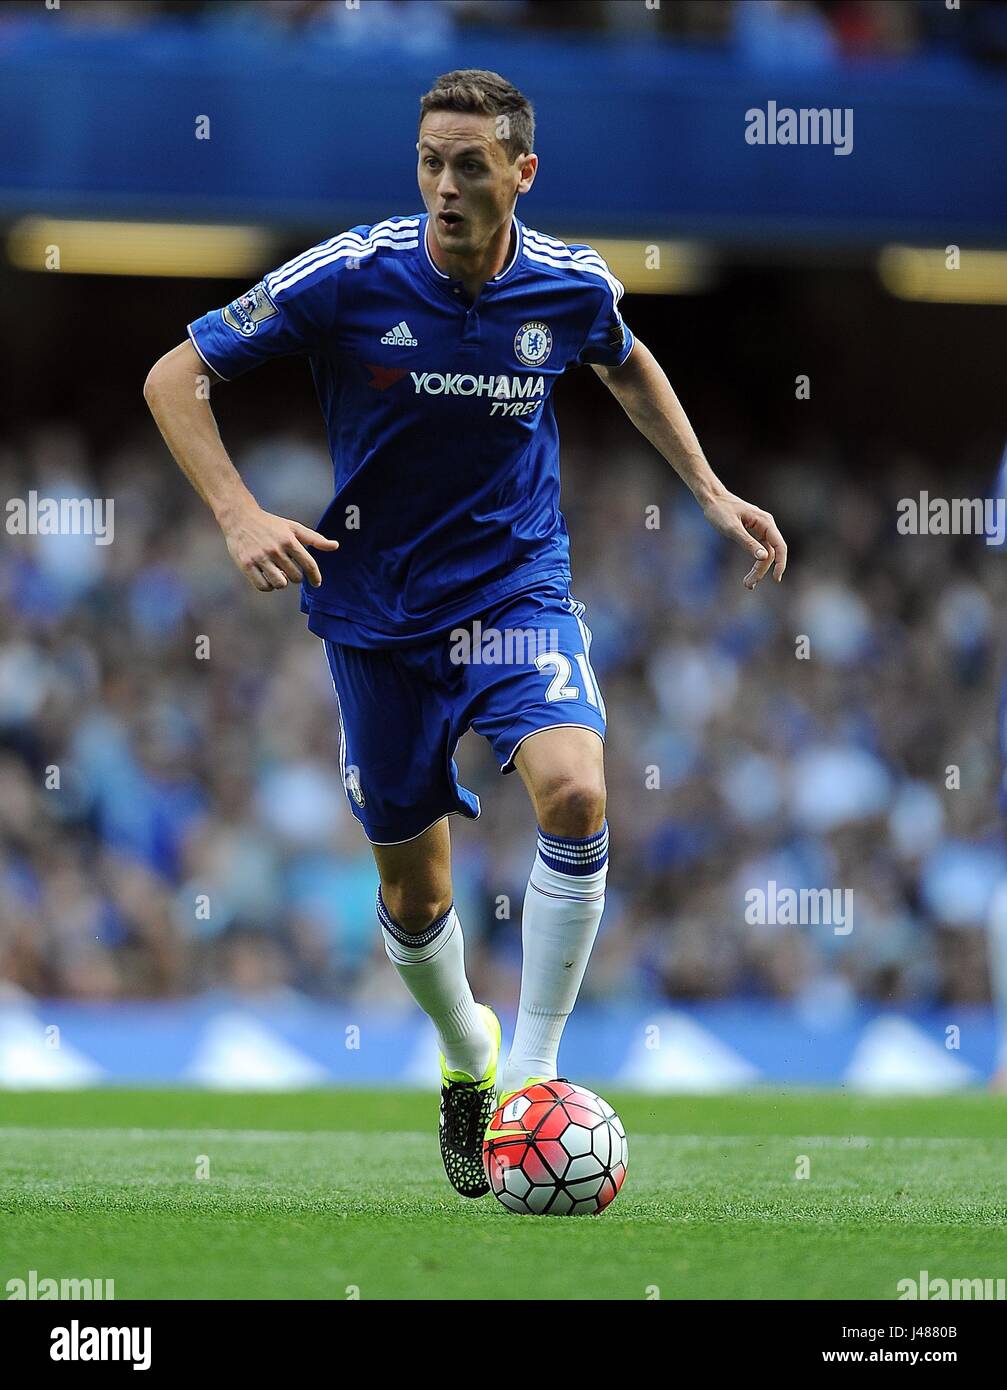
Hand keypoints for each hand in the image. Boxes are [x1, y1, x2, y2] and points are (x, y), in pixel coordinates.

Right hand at [221, 505, 339, 591]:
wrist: (240, 518)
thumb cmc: (270, 524)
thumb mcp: (293, 528)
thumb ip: (315, 539)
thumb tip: (336, 546)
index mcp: (289, 540)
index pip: (309, 564)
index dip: (315, 577)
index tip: (316, 583)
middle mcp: (275, 549)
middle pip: (295, 577)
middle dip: (295, 576)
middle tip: (288, 569)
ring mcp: (260, 557)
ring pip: (280, 584)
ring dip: (281, 582)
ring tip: (278, 574)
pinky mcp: (246, 564)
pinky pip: (263, 586)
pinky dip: (268, 586)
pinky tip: (267, 578)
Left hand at [700, 489, 786, 588]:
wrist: (712, 498)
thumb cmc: (720, 511)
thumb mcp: (732, 528)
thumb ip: (747, 542)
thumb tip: (764, 557)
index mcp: (765, 522)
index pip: (779, 546)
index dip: (780, 563)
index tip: (776, 579)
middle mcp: (766, 525)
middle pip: (771, 553)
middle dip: (761, 570)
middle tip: (748, 585)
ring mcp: (761, 529)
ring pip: (765, 553)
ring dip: (758, 569)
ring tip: (747, 584)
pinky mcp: (754, 532)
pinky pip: (759, 549)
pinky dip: (755, 562)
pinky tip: (750, 574)